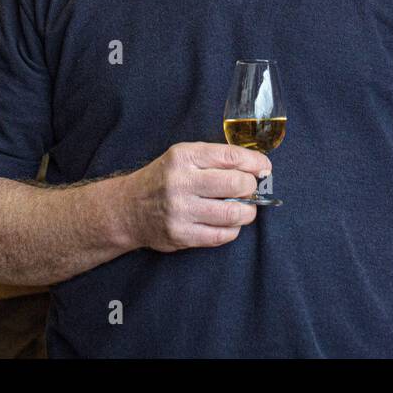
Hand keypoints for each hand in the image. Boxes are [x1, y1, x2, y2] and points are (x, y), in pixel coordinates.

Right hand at [123, 142, 270, 252]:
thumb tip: (256, 167)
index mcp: (184, 156)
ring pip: (233, 213)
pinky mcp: (181, 235)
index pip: (231, 156)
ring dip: (247, 211)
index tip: (264, 168)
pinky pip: (222, 235)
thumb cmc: (164, 179)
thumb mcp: (183, 157)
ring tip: (244, 208)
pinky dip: (232, 229)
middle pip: (236, 184)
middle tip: (250, 189)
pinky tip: (228, 222)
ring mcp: (180, 210)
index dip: (255, 163)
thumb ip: (215, 159)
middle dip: (251, 187)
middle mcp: (181, 182)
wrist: (128, 208)